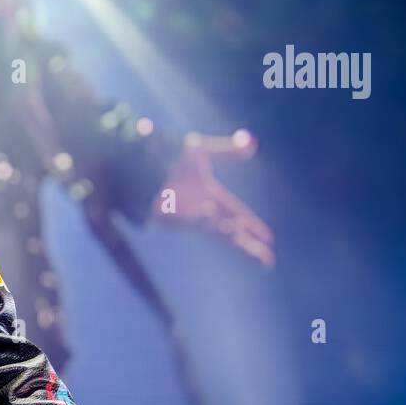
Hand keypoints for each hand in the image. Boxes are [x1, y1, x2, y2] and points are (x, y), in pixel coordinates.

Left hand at [154, 129, 275, 267]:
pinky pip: (183, 219)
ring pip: (207, 227)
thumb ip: (226, 150)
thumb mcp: (199, 150)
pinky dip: (197, 216)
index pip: (237, 214)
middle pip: (228, 231)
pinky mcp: (163, 214)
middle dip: (246, 245)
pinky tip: (209, 211)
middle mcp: (198, 208)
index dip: (253, 227)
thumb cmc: (165, 155)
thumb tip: (252, 144)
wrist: (135, 157)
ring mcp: (181, 213)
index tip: (269, 240)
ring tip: (237, 231)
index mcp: (208, 195)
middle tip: (266, 261)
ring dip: (222, 229)